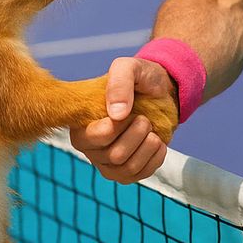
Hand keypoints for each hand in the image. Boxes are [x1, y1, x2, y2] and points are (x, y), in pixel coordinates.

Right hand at [69, 57, 177, 184]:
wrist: (162, 91)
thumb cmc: (139, 79)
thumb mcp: (129, 68)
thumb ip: (119, 83)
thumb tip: (116, 114)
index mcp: (81, 123)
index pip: (93, 138)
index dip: (116, 126)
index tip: (128, 110)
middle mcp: (90, 147)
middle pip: (114, 155)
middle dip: (137, 133)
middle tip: (144, 118)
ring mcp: (108, 163)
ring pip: (128, 167)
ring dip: (148, 145)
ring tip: (150, 128)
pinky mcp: (127, 172)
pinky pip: (141, 174)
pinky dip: (156, 156)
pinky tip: (157, 140)